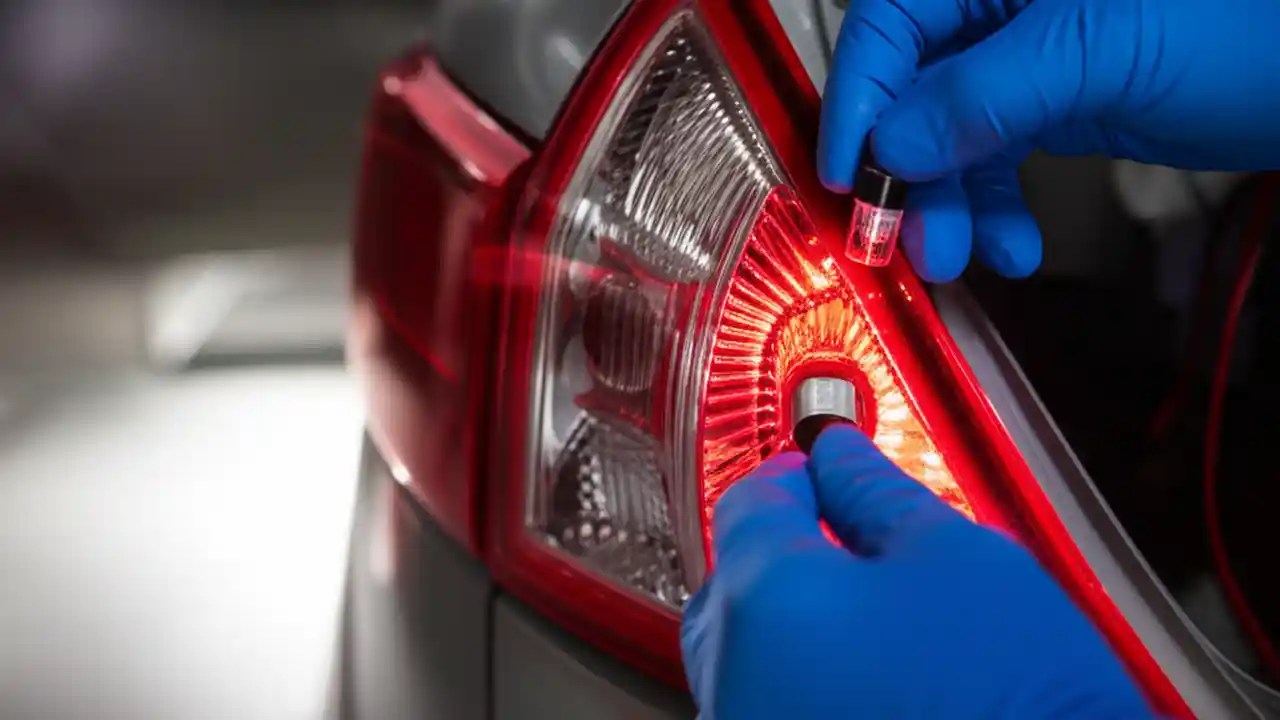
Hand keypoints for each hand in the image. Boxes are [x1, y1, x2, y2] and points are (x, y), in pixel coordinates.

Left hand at [681, 425, 1150, 717]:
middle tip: (852, 539)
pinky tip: (871, 684)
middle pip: (736, 585)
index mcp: (765, 602)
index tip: (824, 467)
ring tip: (876, 621)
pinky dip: (805, 682)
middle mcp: (731, 678)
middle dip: (789, 552)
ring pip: (747, 656)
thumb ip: (876, 494)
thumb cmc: (1019, 703)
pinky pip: (770, 704)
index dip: (796, 474)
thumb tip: (837, 455)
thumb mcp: (960, 563)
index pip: (752, 505)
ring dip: (795, 625)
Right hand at [818, 0, 1279, 281]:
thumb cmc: (1247, 22)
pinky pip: (995, 157)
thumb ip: (983, 95)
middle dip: (908, 170)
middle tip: (902, 237)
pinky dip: (994, 207)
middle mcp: (1003, 4)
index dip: (860, 99)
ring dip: (950, 202)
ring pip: (949, 133)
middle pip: (912, 86)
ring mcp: (1027, 55)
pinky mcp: (1054, 100)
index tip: (848, 173)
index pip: (892, 22)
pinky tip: (1010, 245)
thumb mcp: (1100, 51)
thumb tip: (890, 145)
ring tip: (959, 255)